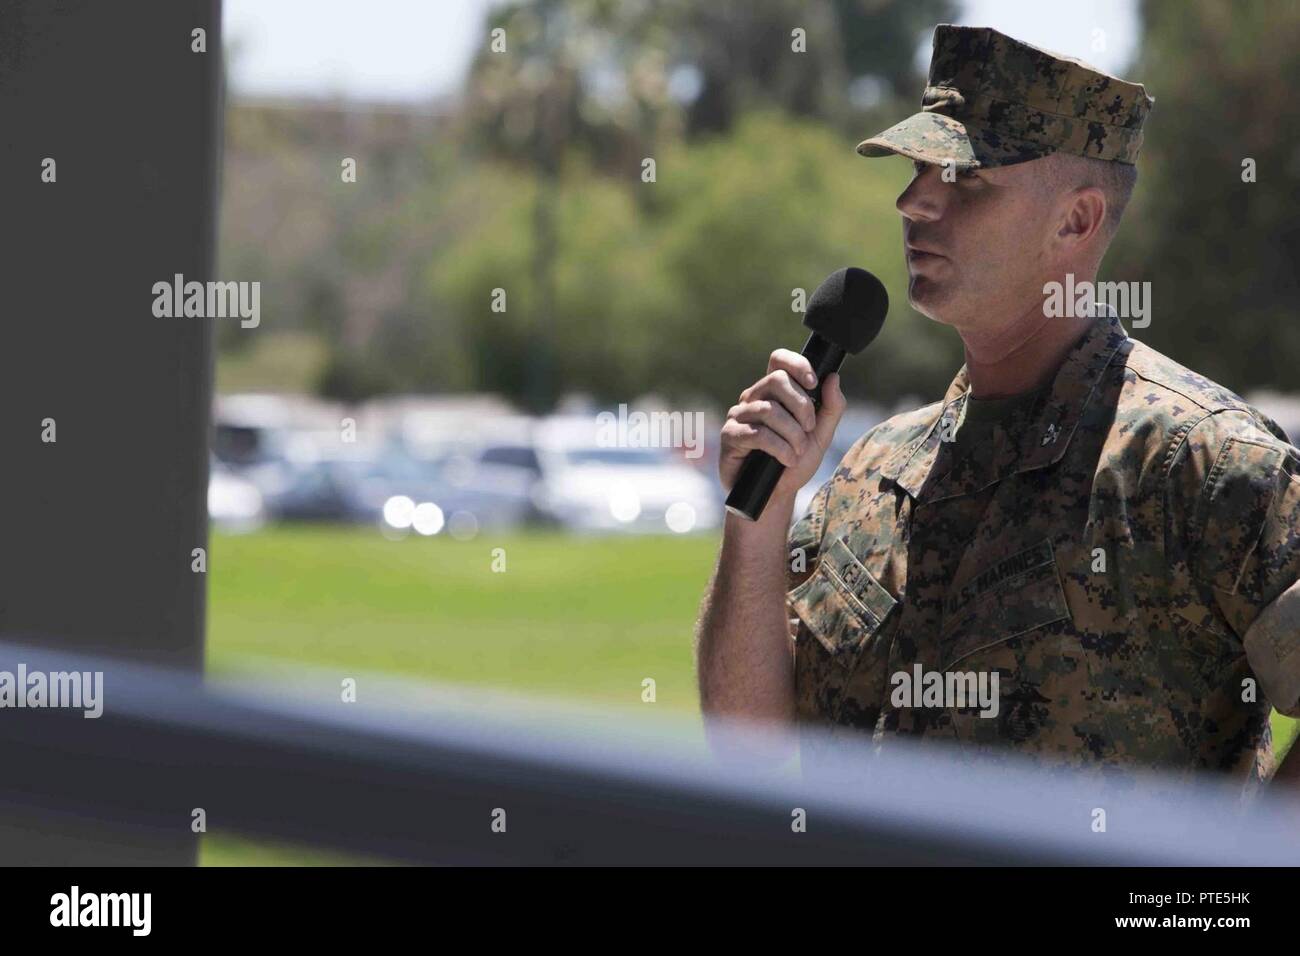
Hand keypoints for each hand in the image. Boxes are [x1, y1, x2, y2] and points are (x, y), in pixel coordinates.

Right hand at [719, 349, 846, 501]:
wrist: (775, 496)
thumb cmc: (794, 464)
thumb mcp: (821, 436)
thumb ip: (831, 407)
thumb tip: (833, 377)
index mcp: (774, 393)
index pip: (778, 360)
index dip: (797, 365)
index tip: (813, 383)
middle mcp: (754, 398)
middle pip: (776, 380)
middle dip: (801, 406)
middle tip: (810, 429)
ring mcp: (739, 415)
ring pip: (769, 410)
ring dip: (792, 434)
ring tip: (797, 452)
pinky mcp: (730, 436)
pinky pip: (757, 433)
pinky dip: (779, 448)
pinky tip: (786, 460)